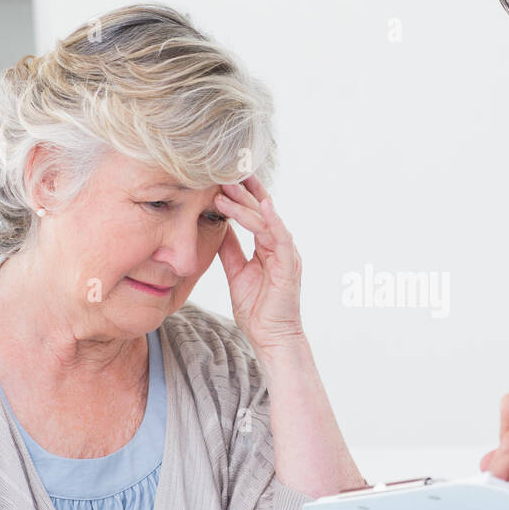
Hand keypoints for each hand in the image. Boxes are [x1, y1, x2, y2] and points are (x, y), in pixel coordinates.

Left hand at [214, 176, 304, 354]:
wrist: (270, 337)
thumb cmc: (258, 310)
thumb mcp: (237, 273)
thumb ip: (231, 250)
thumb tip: (219, 228)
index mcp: (269, 246)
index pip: (256, 213)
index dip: (242, 194)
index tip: (224, 176)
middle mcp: (280, 246)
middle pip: (261, 211)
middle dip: (242, 191)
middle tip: (222, 173)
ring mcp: (286, 254)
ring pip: (266, 221)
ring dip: (246, 204)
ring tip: (225, 190)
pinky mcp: (289, 265)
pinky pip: (281, 238)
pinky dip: (273, 220)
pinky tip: (263, 204)